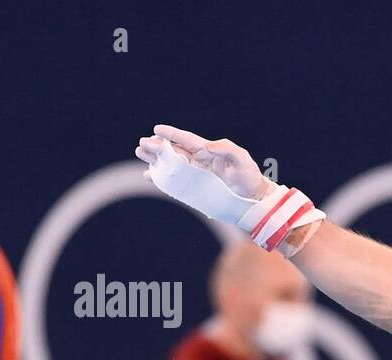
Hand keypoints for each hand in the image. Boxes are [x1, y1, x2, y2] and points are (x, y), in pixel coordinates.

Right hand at [135, 125, 270, 202]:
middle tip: (142, 143)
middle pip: (173, 150)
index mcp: (208, 150)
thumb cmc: (248, 176)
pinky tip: (149, 175)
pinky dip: (161, 178)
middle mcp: (198, 160)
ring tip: (140, 153)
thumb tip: (207, 147)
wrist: (252, 198)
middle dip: (157, 146)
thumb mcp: (242, 159)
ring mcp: (194, 174)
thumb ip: (226, 149)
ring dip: (155, 159)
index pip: (186, 139)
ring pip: (170, 163)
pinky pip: (174, 181)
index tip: (157, 129)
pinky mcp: (193, 188)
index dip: (172, 134)